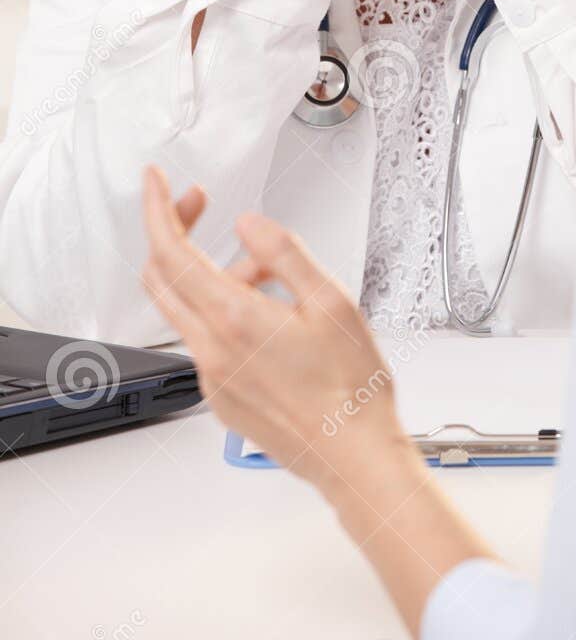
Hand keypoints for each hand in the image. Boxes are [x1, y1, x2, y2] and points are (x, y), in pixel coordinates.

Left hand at [140, 166, 405, 498]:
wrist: (353, 457)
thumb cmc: (353, 390)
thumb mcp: (333, 302)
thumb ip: (285, 254)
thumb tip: (249, 225)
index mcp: (235, 320)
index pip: (173, 253)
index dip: (158, 210)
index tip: (157, 182)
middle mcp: (212, 350)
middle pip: (161, 277)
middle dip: (172, 231)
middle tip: (197, 203)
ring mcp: (212, 377)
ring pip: (185, 308)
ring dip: (210, 274)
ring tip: (269, 272)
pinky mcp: (222, 396)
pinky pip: (204, 338)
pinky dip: (222, 309)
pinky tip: (269, 313)